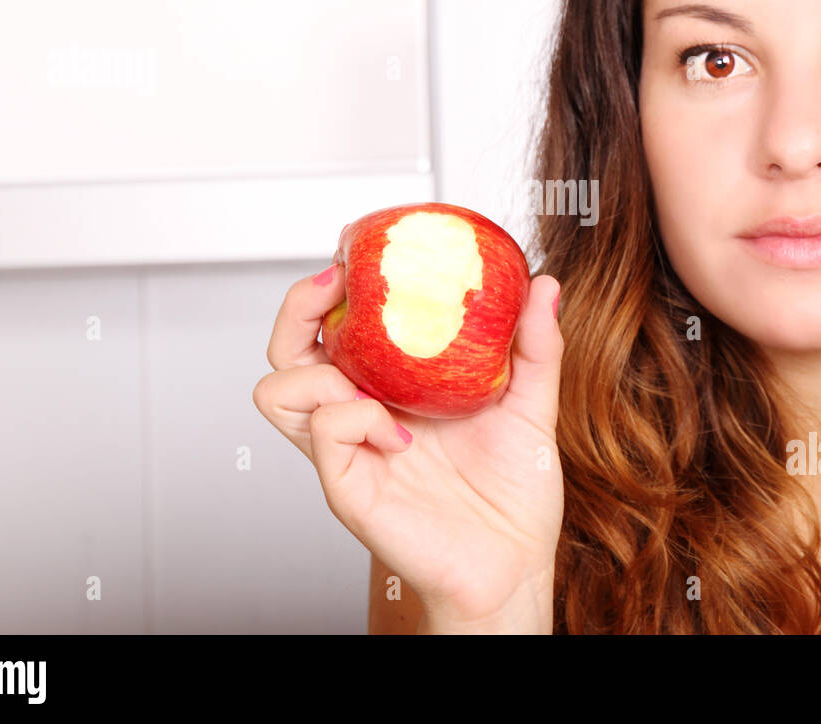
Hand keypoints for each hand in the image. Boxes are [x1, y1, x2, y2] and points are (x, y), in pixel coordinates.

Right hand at [253, 263, 563, 629]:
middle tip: (334, 284)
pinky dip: (354, 418)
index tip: (358, 255)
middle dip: (295, 308)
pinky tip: (399, 434)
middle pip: (286, 349)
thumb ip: (537, 347)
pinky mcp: (347, 486)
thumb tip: (544, 284)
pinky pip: (322, 434)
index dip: (331, 288)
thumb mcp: (533, 406)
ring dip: (316, 369)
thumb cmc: (514, 497)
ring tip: (370, 386)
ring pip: (277, 391)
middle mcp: (359, 415)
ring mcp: (347, 451)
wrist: (515, 566)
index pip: (334, 328)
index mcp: (392, 389)